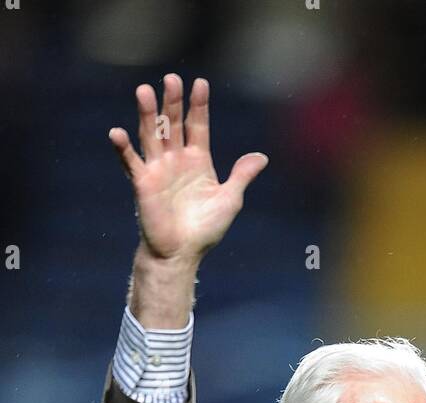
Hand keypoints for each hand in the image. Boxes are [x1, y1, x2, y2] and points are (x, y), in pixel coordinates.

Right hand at [109, 73, 267, 264]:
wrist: (182, 254)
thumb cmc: (205, 229)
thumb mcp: (230, 200)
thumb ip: (242, 176)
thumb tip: (262, 157)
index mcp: (198, 160)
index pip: (197, 125)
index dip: (198, 105)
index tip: (200, 83)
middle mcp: (176, 159)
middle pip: (173, 123)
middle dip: (172, 102)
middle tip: (171, 79)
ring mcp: (158, 169)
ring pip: (152, 134)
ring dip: (148, 114)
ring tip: (144, 91)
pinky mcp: (143, 183)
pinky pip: (131, 162)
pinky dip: (123, 148)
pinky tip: (117, 132)